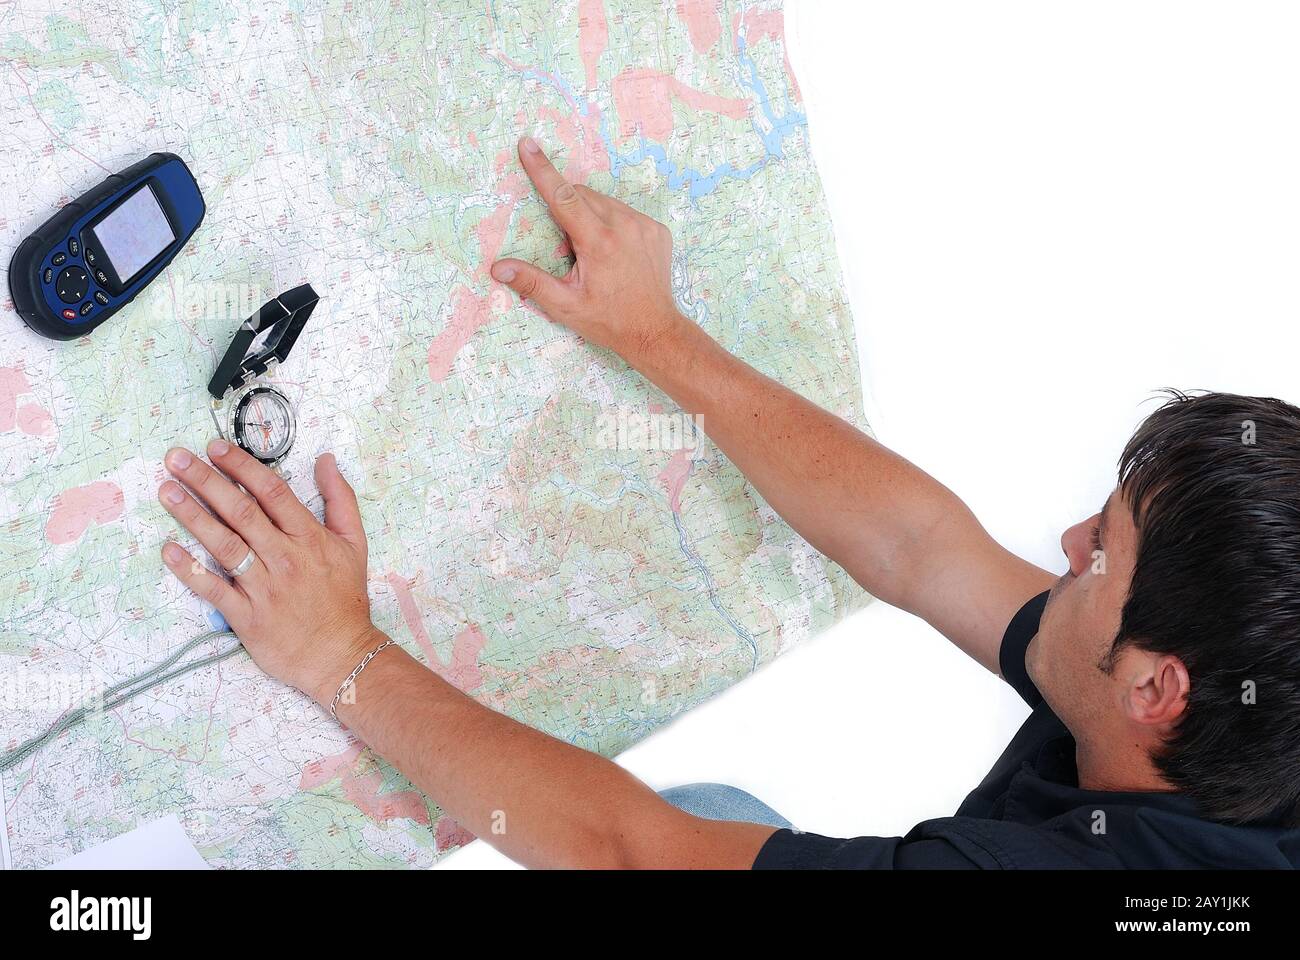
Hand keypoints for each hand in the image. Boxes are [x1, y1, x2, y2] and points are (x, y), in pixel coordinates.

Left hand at [158, 440, 379, 705]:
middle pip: (241, 511)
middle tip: (176, 458)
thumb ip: (341, 499)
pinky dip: (189, 570)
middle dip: (207, 481)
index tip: (214, 449)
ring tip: (167, 491)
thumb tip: (325, 460)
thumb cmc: (345, 598)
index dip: (241, 466)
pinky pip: (213, 589)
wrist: (341, 654)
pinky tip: (168, 550)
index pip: (271, 492)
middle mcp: (283, 557)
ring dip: (193, 516)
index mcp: (309, 537)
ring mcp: (263, 587)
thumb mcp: (355, 544)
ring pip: (223, 544)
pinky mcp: (246, 616)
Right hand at [491, 136, 689, 367]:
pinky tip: (615, 254)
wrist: (655, 332)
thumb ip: (531, 283)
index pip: (563, 196)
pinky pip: (625, 214)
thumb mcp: (565, 306)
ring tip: (595, 256)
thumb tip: (498, 268)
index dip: (542, 170)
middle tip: (570, 252)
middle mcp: (624, 226)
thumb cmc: (609, 320)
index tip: (528, 145)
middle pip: (582, 196)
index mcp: (599, 242)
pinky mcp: (657, 230)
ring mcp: (644, 226)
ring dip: (590, 218)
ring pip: (604, 203)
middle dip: (567, 212)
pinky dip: (612, 224)